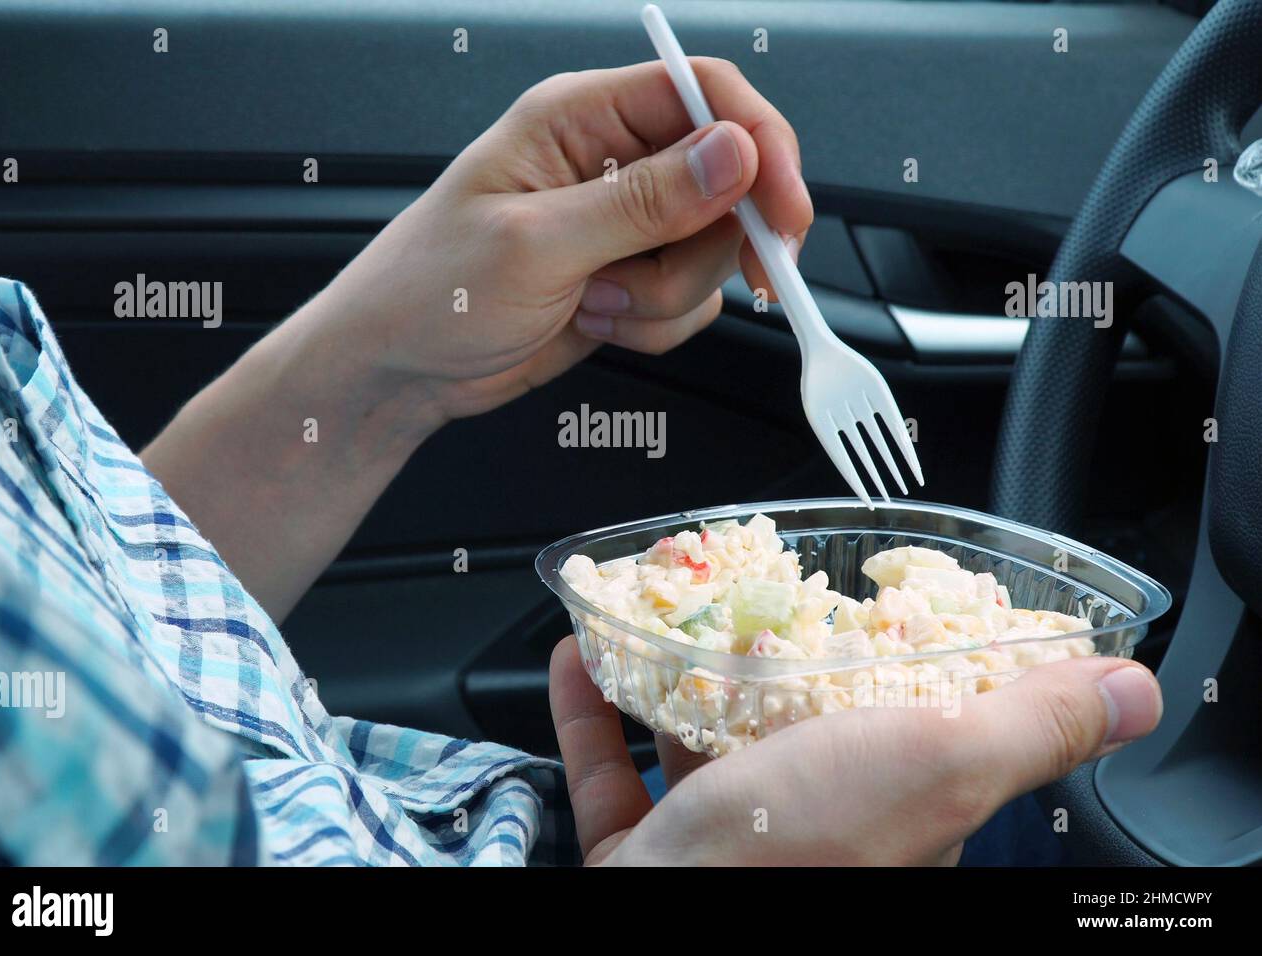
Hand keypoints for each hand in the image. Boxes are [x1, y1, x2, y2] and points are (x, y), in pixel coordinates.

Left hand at [309, 58, 812, 421]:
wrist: (397, 368)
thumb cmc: (429, 290)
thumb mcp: (536, 244)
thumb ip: (644, 201)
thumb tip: (735, 154)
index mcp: (580, 117)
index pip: (706, 93)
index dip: (762, 144)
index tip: (785, 211)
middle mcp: (611, 160)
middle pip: (729, 181)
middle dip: (705, 247)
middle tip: (652, 280)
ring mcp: (624, 223)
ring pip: (714, 251)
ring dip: (666, 297)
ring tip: (593, 302)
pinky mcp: (630, 276)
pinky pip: (691, 299)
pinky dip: (656, 325)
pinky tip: (595, 321)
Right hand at [548, 636, 1162, 864]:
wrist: (667, 923)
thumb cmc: (799, 849)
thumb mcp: (937, 765)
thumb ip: (1030, 723)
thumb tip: (1133, 690)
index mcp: (888, 806)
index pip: (903, 724)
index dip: (886, 658)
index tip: (856, 595)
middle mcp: (808, 825)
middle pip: (791, 725)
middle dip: (764, 656)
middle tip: (740, 593)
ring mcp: (717, 841)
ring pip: (695, 742)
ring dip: (671, 673)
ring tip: (656, 610)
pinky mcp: (642, 851)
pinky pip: (610, 769)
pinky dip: (591, 711)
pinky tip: (578, 655)